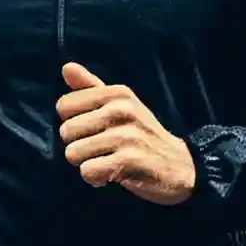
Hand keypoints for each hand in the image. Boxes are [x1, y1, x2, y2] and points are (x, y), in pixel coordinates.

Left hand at [56, 62, 196, 205]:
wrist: (181, 166)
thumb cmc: (142, 134)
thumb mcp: (120, 105)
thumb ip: (91, 87)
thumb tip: (67, 67)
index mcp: (117, 93)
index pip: (64, 106)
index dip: (72, 123)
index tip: (93, 130)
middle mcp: (122, 110)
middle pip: (66, 131)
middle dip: (78, 146)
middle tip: (101, 150)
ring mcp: (127, 135)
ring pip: (74, 153)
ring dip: (86, 163)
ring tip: (106, 161)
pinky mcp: (130, 161)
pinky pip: (88, 171)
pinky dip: (95, 178)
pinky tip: (109, 176)